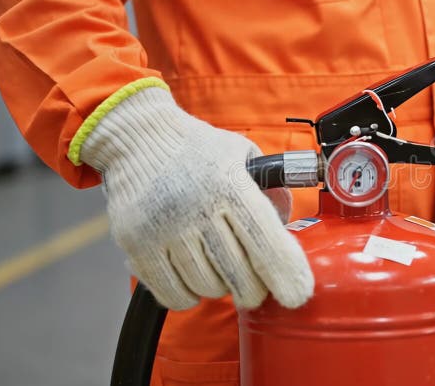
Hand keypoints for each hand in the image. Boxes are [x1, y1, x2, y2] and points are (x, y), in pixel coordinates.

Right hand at [79, 86, 313, 309]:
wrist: (138, 138)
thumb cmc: (198, 149)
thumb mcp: (244, 155)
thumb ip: (271, 190)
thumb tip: (288, 227)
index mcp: (230, 185)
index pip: (266, 242)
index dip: (286, 274)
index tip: (297, 295)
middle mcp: (198, 209)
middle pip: (239, 276)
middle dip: (254, 289)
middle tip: (254, 284)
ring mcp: (164, 229)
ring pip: (208, 288)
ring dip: (220, 287)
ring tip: (217, 266)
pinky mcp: (136, 246)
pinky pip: (173, 294)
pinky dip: (189, 295)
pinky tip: (192, 276)